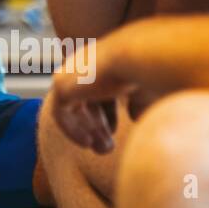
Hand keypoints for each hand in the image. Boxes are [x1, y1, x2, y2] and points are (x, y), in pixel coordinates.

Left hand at [50, 26, 179, 151]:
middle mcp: (84, 61)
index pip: (98, 87)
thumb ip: (138, 102)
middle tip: (106, 149)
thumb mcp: (144, 89)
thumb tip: (135, 117)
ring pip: (72, 108)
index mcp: (102, 58)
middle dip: (96, 126)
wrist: (138, 57)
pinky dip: (72, 129)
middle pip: (84, 99)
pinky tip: (87, 143)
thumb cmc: (149, 71)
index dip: (107, 113)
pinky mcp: (61, 85)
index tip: (114, 132)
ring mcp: (70, 72)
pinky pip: (60, 114)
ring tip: (103, 150)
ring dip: (87, 130)